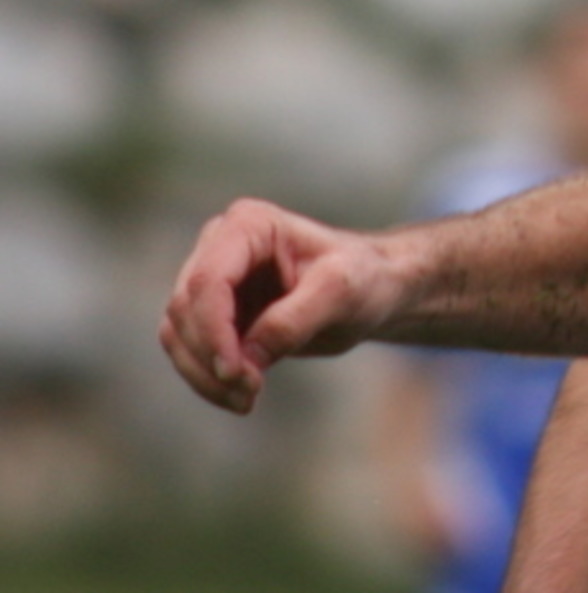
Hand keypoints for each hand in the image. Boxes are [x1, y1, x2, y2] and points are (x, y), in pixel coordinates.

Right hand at [159, 197, 402, 413]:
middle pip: (185, 310)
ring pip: (178, 334)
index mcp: (250, 224)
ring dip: (204, 375)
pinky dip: (207, 378)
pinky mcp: (213, 311)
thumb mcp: (342, 291)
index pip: (208, 281)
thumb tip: (247, 358)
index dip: (213, 332)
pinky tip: (240, 396)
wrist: (373, 288)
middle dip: (211, 358)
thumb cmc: (364, 277)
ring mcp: (212, 278)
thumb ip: (294, 320)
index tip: (237, 373)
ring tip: (246, 400)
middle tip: (249, 393)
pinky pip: (189, 350)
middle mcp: (220, 245)